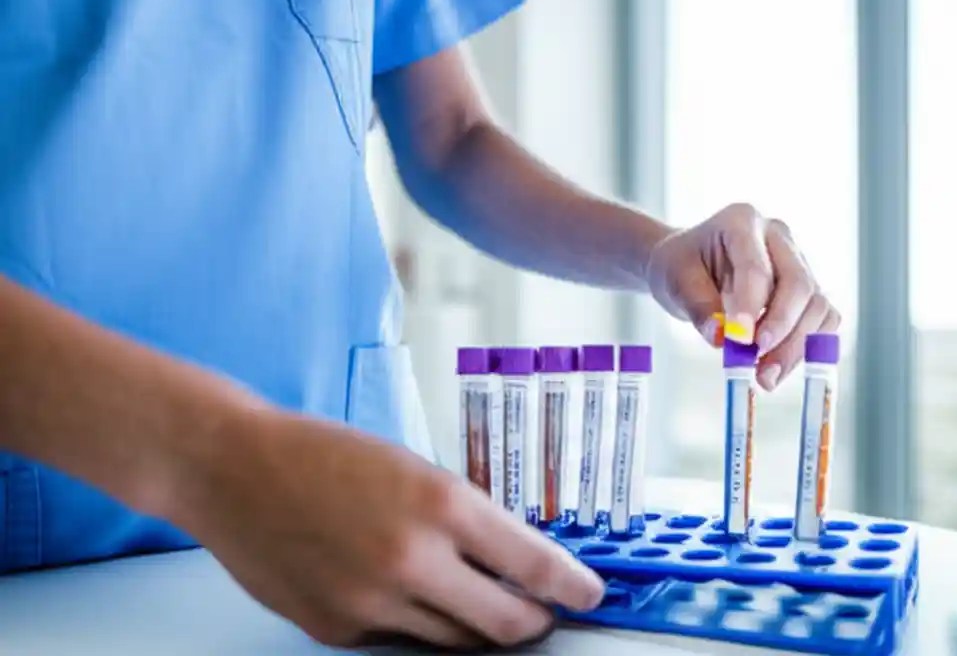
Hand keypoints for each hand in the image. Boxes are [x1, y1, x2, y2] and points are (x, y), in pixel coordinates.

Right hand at [174, 410, 603, 648]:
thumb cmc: (322, 455)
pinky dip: (416, 625)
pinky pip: (399, 640)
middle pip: (504, 623)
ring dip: (478, 629)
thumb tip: (514, 561)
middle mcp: (411, 558)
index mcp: (440, 503)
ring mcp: (371, 601)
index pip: (533, 565)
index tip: (589, 593)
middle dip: (533, 623)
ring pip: (455, 642)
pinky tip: (408, 597)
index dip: (572, 586)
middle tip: (542, 615)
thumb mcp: (413, 468)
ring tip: (481, 606)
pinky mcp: (336, 629)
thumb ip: (465, 518)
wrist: (232, 468)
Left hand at [645, 203, 840, 389]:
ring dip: (796, 346)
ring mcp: (798, 262)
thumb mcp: (675, 280)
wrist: (690, 265)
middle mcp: (778, 237)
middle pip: (798, 283)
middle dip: (782, 328)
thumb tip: (721, 339)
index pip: (756, 266)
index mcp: (742, 221)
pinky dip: (807, 347)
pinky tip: (779, 368)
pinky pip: (823, 319)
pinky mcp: (807, 290)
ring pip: (816, 305)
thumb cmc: (681, 265)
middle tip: (759, 364)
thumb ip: (698, 308)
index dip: (752, 305)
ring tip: (765, 377)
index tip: (741, 340)